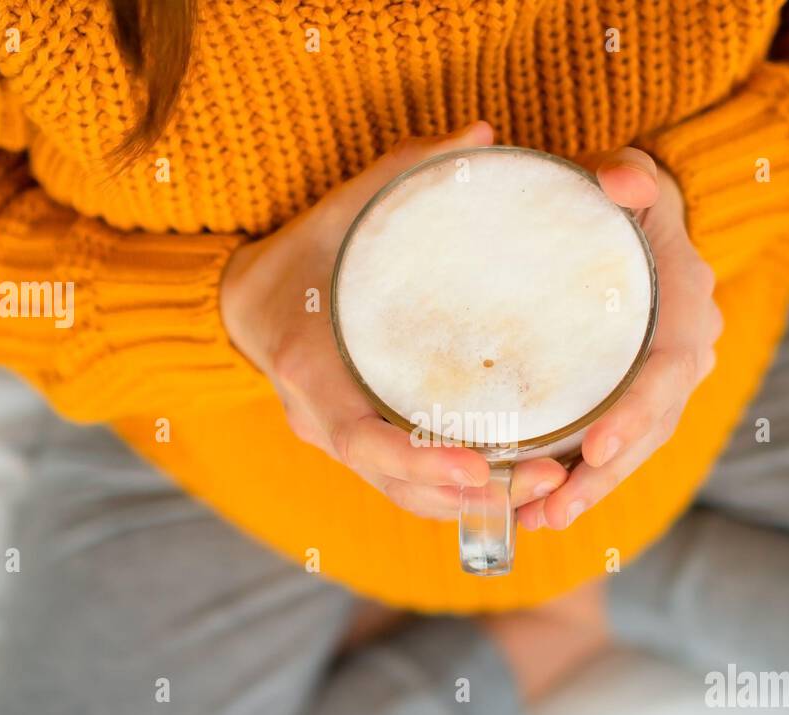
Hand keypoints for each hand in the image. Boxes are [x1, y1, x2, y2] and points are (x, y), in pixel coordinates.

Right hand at [219, 122, 568, 519]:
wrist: (240, 303)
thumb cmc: (299, 255)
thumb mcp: (343, 209)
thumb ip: (406, 173)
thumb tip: (485, 136)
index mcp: (309, 370)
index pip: (359, 438)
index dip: (419, 461)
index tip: (478, 466)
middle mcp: (318, 421)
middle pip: (396, 484)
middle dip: (471, 493)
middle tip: (547, 477)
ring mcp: (334, 443)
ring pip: (404, 497)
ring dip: (473, 505)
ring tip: (546, 485)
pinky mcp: (355, 449)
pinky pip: (404, 488)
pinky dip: (454, 496)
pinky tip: (512, 486)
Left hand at [515, 149, 721, 531]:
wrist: (643, 218)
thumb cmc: (625, 196)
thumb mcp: (633, 173)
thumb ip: (631, 173)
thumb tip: (619, 182)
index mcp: (687, 305)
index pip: (669, 369)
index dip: (636, 412)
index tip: (593, 448)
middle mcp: (686, 352)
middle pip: (654, 427)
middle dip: (608, 475)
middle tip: (555, 511)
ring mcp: (664, 381)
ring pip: (637, 449)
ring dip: (592, 491)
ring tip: (541, 524)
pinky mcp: (638, 397)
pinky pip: (620, 446)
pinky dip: (585, 480)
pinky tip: (542, 511)